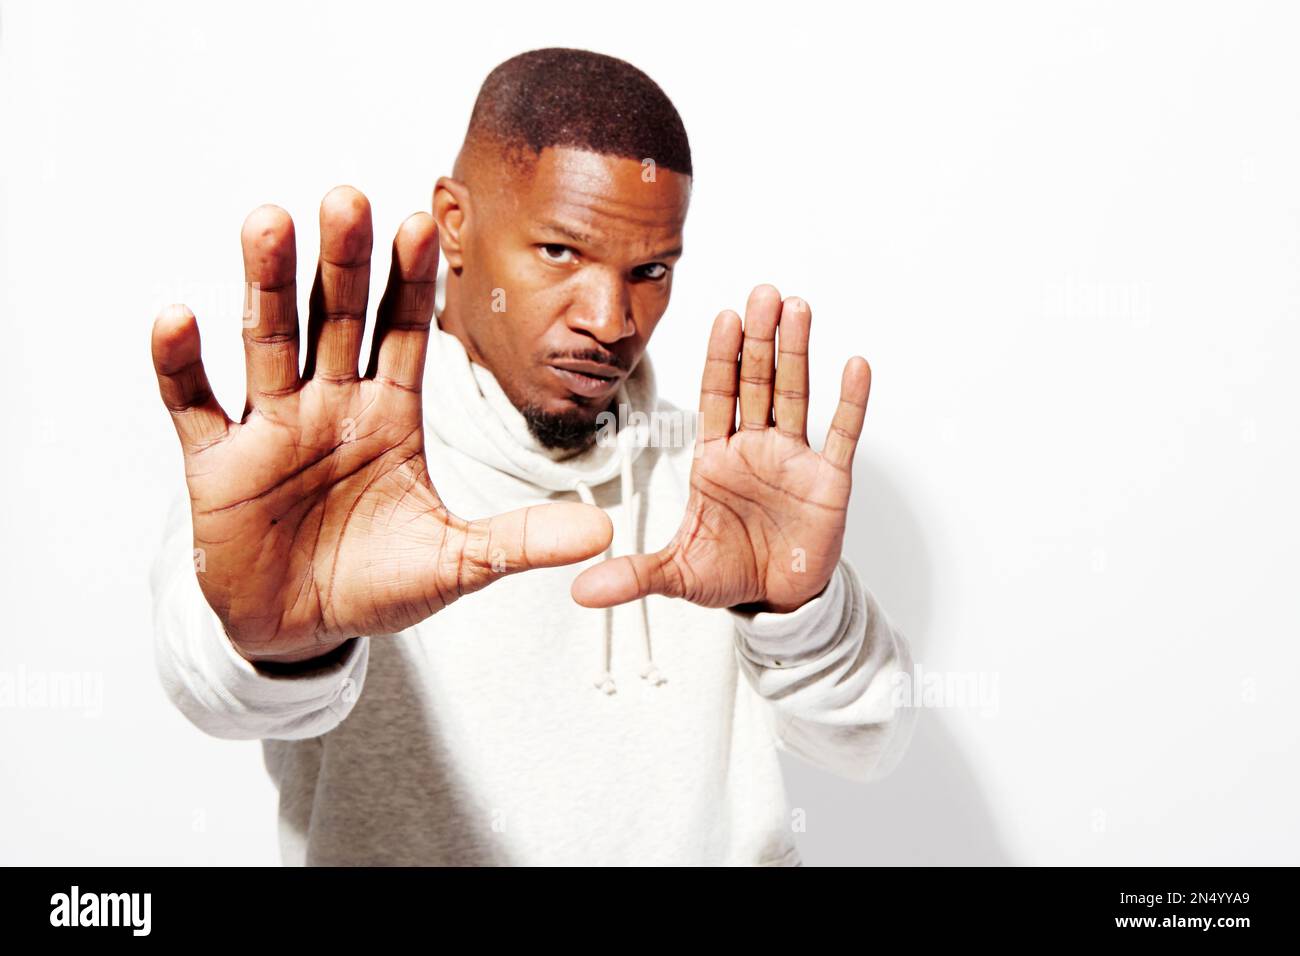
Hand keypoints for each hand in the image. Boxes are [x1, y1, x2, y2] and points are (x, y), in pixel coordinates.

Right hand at [152, 187, 611, 663]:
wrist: (304, 630)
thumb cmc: (377, 584)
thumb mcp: (458, 564)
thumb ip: (521, 539)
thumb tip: (603, 534)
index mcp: (390, 417)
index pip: (405, 334)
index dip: (412, 283)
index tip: (422, 224)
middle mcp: (332, 407)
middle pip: (337, 319)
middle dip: (343, 262)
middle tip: (349, 198)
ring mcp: (273, 428)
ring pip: (269, 341)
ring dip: (267, 283)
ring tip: (271, 221)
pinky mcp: (218, 464)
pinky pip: (197, 405)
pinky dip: (181, 364)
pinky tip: (178, 316)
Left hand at [571, 284, 869, 613]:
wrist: (775, 602)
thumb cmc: (727, 574)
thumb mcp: (676, 574)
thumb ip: (633, 575)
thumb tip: (581, 591)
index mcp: (716, 458)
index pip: (716, 395)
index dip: (721, 357)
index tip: (724, 316)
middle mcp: (755, 449)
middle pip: (757, 383)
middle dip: (759, 339)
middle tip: (763, 294)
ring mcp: (793, 460)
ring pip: (796, 395)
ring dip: (798, 353)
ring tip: (799, 309)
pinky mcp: (829, 482)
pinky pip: (842, 436)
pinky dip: (850, 402)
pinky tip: (854, 366)